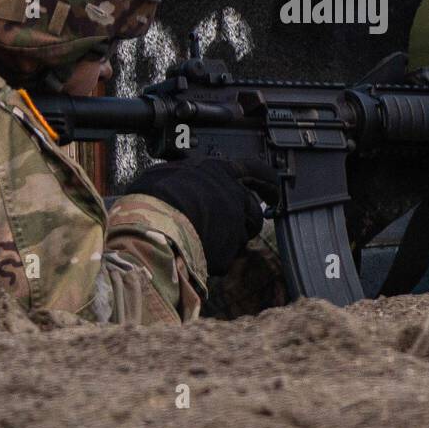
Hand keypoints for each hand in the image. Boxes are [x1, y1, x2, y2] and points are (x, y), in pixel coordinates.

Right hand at [125, 157, 280, 274]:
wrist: (154, 225)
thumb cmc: (153, 196)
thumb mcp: (166, 174)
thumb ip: (185, 179)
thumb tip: (178, 183)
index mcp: (218, 171)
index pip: (254, 170)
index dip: (267, 180)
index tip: (274, 190)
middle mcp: (232, 193)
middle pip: (252, 208)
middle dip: (248, 218)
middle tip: (239, 227)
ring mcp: (234, 222)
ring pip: (242, 233)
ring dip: (230, 239)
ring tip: (204, 242)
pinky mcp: (230, 248)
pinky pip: (227, 255)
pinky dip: (215, 258)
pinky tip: (195, 254)